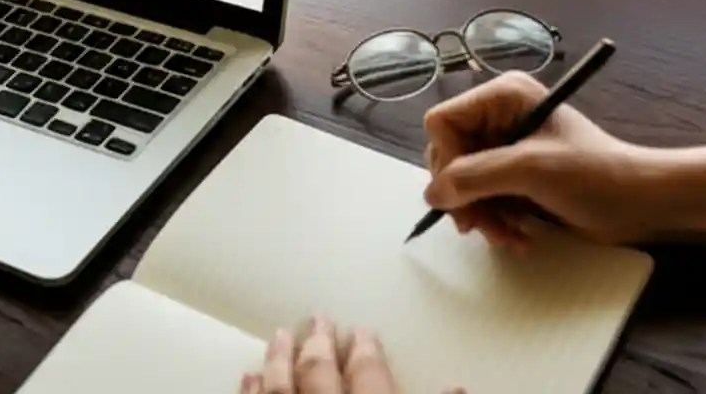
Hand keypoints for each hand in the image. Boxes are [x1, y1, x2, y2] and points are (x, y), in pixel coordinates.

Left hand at [240, 317, 464, 393]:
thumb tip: (456, 387)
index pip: (368, 374)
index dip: (366, 351)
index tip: (363, 332)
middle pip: (319, 374)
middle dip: (319, 343)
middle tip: (319, 319)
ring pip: (280, 389)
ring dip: (279, 360)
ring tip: (278, 336)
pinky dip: (251, 392)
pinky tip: (249, 377)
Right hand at [423, 71, 658, 249]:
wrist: (641, 202)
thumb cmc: (594, 175)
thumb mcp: (531, 170)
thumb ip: (476, 177)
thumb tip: (431, 195)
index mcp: (503, 97)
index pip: (443, 123)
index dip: (446, 161)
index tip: (461, 195)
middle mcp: (498, 117)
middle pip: (448, 156)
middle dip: (464, 196)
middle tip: (479, 226)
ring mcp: (505, 147)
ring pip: (462, 183)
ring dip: (481, 215)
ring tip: (507, 237)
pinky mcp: (514, 176)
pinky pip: (482, 198)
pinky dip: (495, 221)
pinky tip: (518, 236)